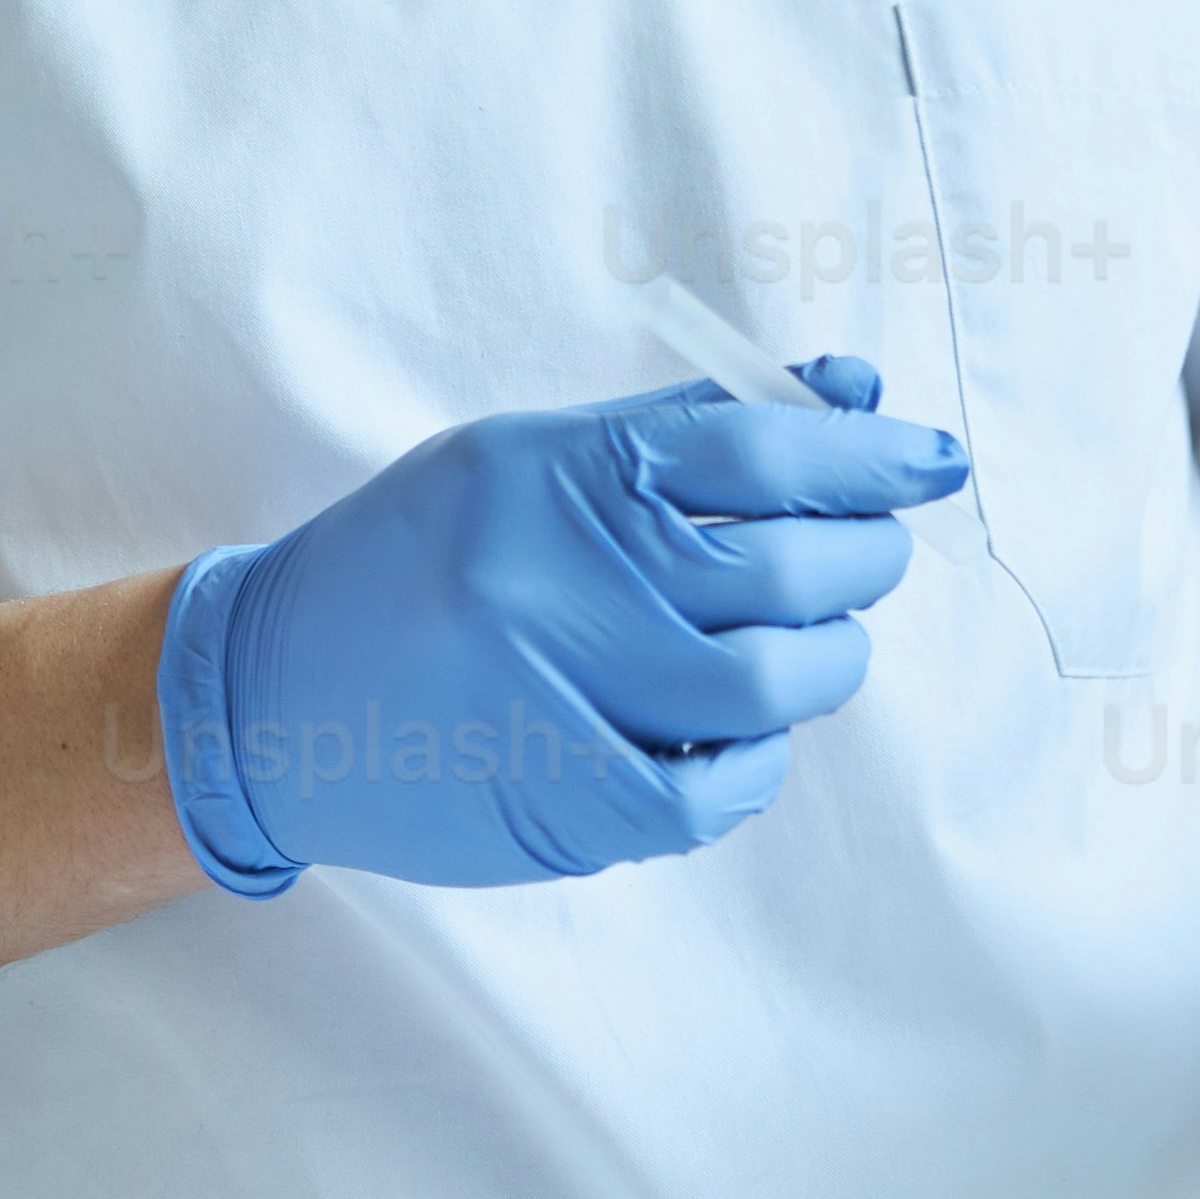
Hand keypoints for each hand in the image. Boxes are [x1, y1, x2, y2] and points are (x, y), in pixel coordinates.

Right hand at [159, 361, 964, 891]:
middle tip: (868, 557)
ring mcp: (560, 696)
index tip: (932, 462)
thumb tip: (857, 396)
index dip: (871, 453)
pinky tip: (733, 735)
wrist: (267, 696)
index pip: (760, 448)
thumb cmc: (418, 561)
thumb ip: (690, 430)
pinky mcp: (559, 802)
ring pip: (770, 684)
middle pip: (785, 567)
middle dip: (863, 560)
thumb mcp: (533, 461)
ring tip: (808, 644)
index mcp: (559, 474)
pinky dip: (754, 763)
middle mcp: (560, 577)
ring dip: (823, 662)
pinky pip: (718, 790)